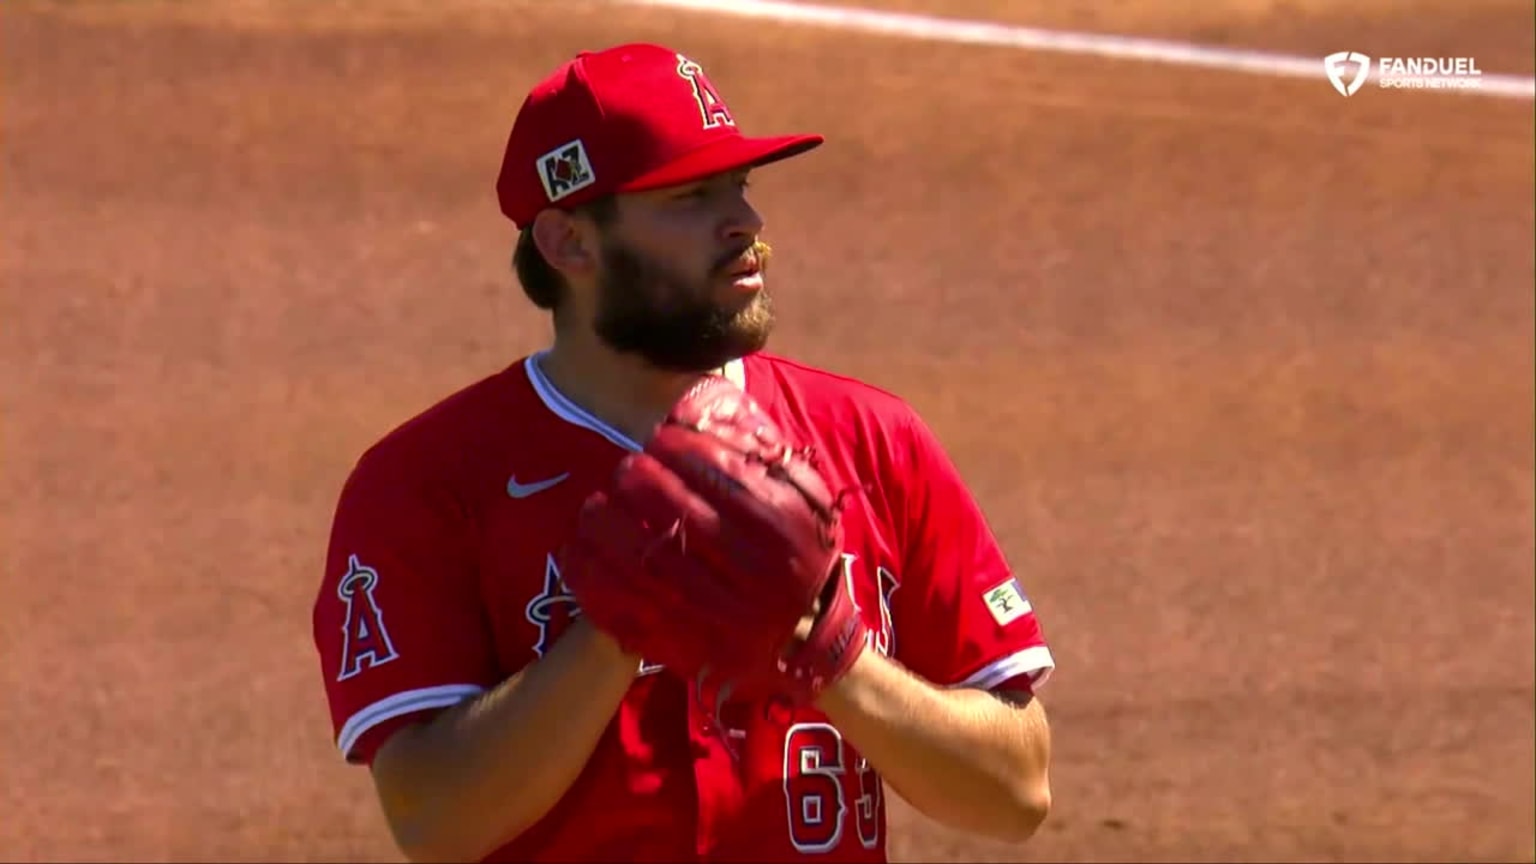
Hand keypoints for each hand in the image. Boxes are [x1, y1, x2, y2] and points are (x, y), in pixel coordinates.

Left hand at [557, 375, 865, 709]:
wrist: (806, 642)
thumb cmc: (798, 554)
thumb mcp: (805, 499)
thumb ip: (761, 452)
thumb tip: (697, 413)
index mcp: (787, 533)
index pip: (726, 479)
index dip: (682, 452)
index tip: (658, 439)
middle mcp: (756, 577)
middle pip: (681, 520)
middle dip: (641, 484)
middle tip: (625, 468)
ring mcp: (719, 618)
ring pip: (647, 566)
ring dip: (608, 529)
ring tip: (594, 506)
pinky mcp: (686, 648)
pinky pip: (626, 612)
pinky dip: (592, 580)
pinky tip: (577, 552)